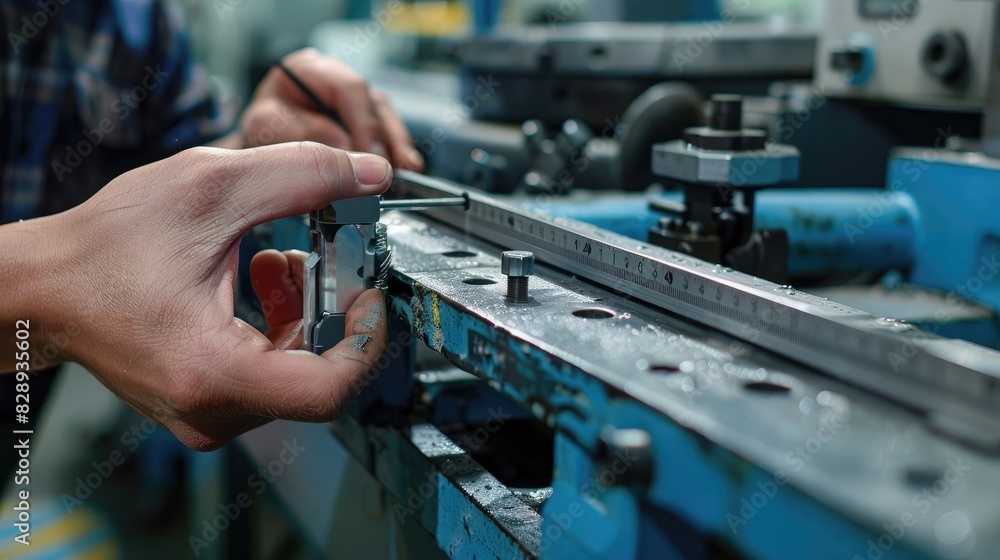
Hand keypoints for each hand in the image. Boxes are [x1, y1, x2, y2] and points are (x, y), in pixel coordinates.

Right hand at [32, 143, 391, 449]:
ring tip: (283, 258)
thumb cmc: (104, 248)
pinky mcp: (208, 403)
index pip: (329, 391)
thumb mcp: (211, 188)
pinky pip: (274, 373)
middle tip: (323, 256)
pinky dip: (285, 322)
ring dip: (309, 310)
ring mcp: (209, 415)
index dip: (367, 342)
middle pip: (320, 377)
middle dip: (333, 309)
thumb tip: (370, 174)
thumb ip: (301, 176)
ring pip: (300, 373)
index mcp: (211, 372)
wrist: (45, 286)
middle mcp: (211, 411)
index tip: (371, 295)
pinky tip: (265, 275)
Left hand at [238, 48, 423, 170]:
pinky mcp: (359, 122)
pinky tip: (403, 168)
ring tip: (406, 169)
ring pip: (384, 118)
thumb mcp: (268, 129)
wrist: (253, 152)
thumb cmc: (258, 133)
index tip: (372, 158)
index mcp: (307, 69)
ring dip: (396, 146)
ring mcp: (349, 100)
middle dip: (386, 138)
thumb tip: (349, 151)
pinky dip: (392, 152)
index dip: (366, 124)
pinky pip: (384, 133)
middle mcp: (335, 78)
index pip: (350, 89)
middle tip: (394, 167)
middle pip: (374, 103)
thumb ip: (305, 136)